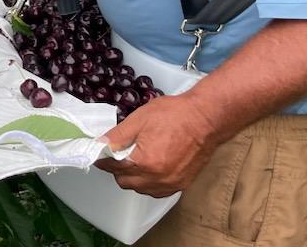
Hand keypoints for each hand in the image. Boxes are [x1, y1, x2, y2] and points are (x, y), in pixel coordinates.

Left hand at [93, 93, 221, 197]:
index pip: (114, 167)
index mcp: (145, 162)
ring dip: (133, 178)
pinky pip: (157, 191)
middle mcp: (158, 179)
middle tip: (117, 154)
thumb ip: (117, 136)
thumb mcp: (139, 119)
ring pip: (141, 189)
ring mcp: (171, 184)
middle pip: (125, 182)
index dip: (104, 159)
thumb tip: (100, 144)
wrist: (206, 119)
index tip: (100, 153)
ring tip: (135, 159)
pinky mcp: (181, 185)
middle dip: (117, 169)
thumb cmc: (175, 115)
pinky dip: (148, 183)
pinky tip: (149, 168)